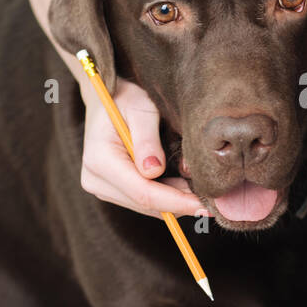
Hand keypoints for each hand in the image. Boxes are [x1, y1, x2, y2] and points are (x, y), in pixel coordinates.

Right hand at [79, 77, 206, 218]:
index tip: (204, 205)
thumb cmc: (126, 99)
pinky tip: (182, 186)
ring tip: (198, 188)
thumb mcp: (141, 109)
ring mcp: (101, 187)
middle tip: (210, 199)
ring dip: (174, 201)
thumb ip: (147, 139)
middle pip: (145, 204)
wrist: (105, 100)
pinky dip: (164, 197)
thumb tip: (154, 171)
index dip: (176, 202)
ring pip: (145, 206)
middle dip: (179, 203)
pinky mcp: (110, 190)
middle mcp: (95, 179)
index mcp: (100, 161)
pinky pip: (142, 201)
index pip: (143, 193)